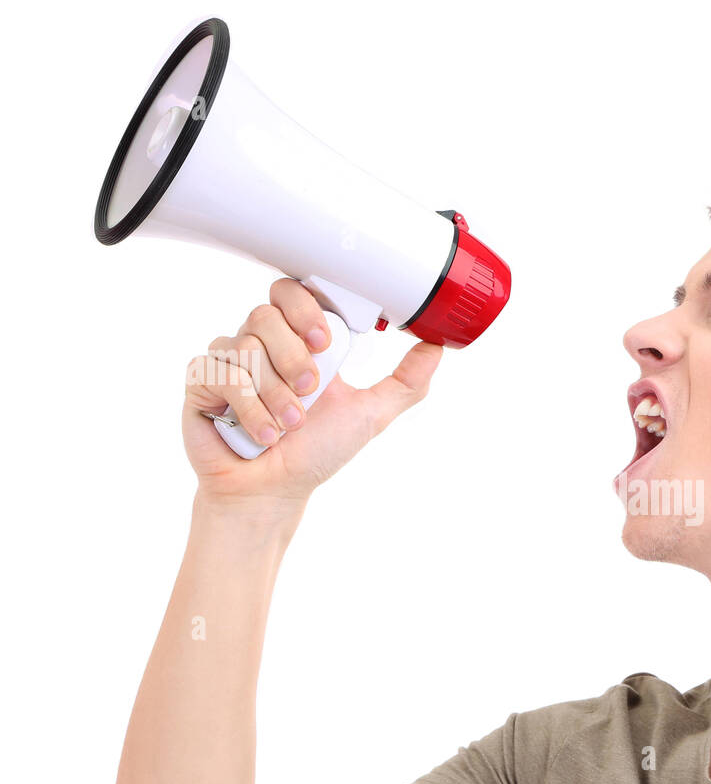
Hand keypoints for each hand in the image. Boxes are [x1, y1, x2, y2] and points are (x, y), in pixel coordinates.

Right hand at [183, 278, 443, 505]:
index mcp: (297, 340)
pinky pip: (219, 373)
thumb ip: (406, 381)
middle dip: (294, 359)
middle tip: (310, 392)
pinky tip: (260, 434)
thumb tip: (437, 346)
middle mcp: (260, 343)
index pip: (292, 292)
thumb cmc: (316, 453)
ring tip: (288, 426)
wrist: (274, 491)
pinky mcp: (201, 381)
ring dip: (276, 397)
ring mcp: (228, 360)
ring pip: (245, 348)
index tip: (325, 344)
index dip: (306, 310)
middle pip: (266, 315)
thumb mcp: (370, 414)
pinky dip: (247, 408)